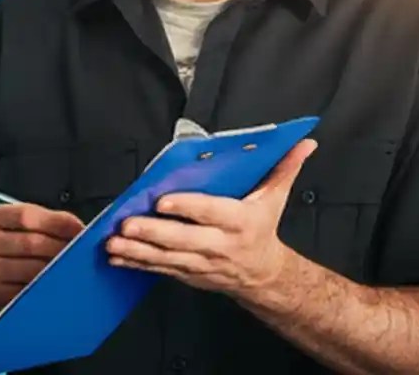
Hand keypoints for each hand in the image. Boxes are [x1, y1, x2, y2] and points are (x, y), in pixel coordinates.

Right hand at [0, 203, 84, 308]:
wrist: (0, 279)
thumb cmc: (22, 249)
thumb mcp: (33, 227)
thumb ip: (53, 223)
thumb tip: (81, 231)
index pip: (25, 216)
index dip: (56, 222)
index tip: (79, 229)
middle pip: (31, 243)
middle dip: (62, 248)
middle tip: (82, 253)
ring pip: (33, 269)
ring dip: (58, 270)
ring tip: (74, 269)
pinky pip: (29, 290)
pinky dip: (48, 287)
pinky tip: (59, 285)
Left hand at [106, 139, 317, 298]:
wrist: (263, 275)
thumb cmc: (261, 230)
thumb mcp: (275, 198)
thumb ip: (284, 168)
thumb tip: (304, 143)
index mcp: (238, 222)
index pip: (210, 212)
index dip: (186, 208)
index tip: (163, 201)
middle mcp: (217, 244)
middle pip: (182, 239)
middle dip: (153, 233)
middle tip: (128, 224)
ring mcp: (200, 262)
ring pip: (165, 257)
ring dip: (137, 251)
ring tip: (114, 242)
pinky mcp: (186, 272)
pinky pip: (159, 269)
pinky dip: (136, 264)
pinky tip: (116, 257)